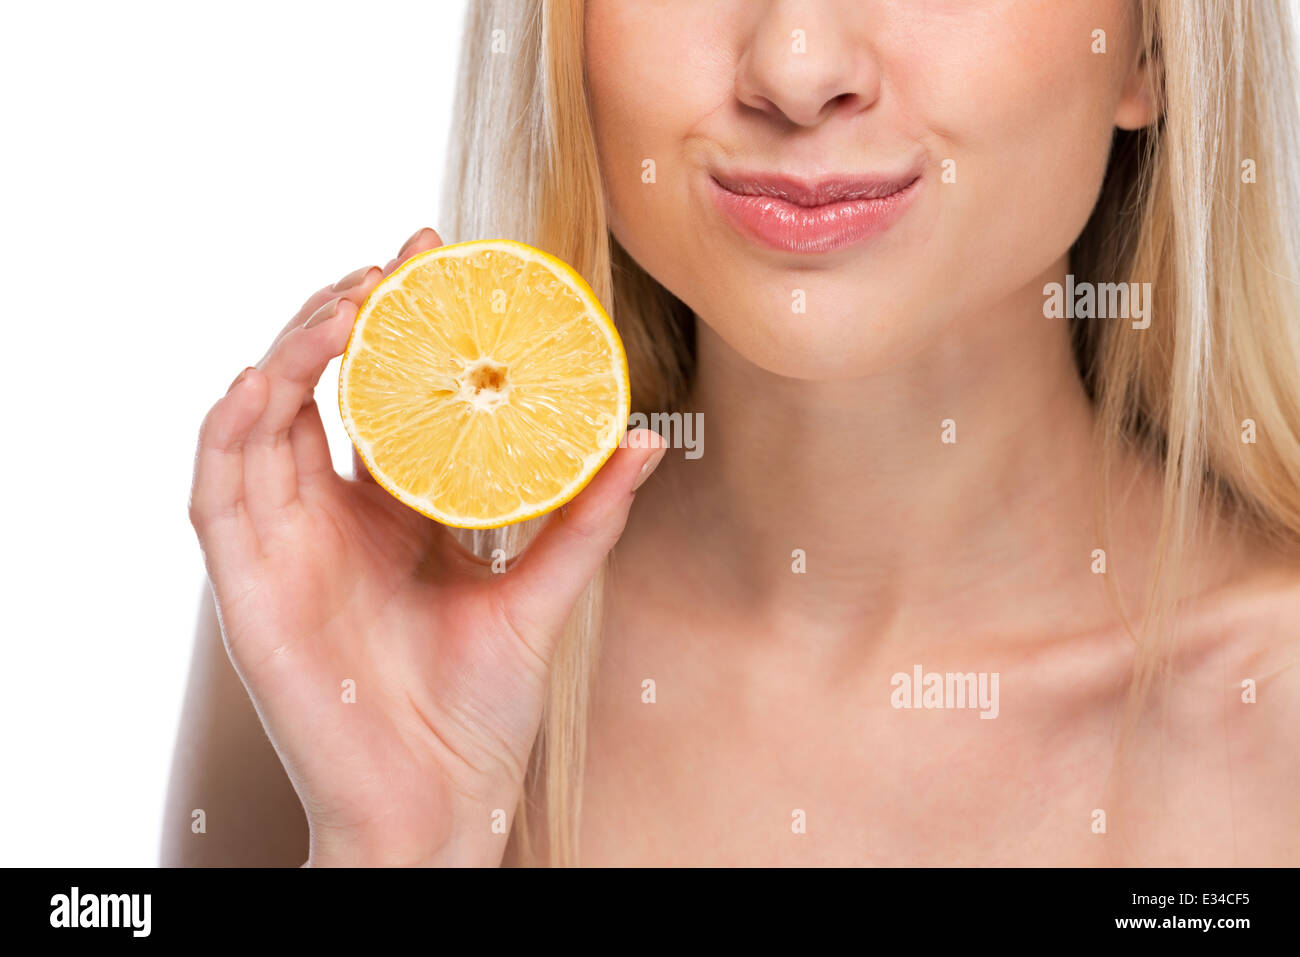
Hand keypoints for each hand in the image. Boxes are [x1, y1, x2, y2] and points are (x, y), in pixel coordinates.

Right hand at [188, 227, 664, 865]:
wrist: (441, 802)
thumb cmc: (479, 711)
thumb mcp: (541, 596)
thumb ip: (585, 518)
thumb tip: (646, 439)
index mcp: (391, 512)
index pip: (381, 396)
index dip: (398, 325)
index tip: (437, 260)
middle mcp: (331, 517)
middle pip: (317, 391)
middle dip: (345, 318)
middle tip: (394, 265)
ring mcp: (284, 547)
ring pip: (262, 421)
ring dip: (290, 352)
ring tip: (342, 305)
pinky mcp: (246, 586)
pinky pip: (217, 492)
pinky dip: (229, 429)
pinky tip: (263, 378)